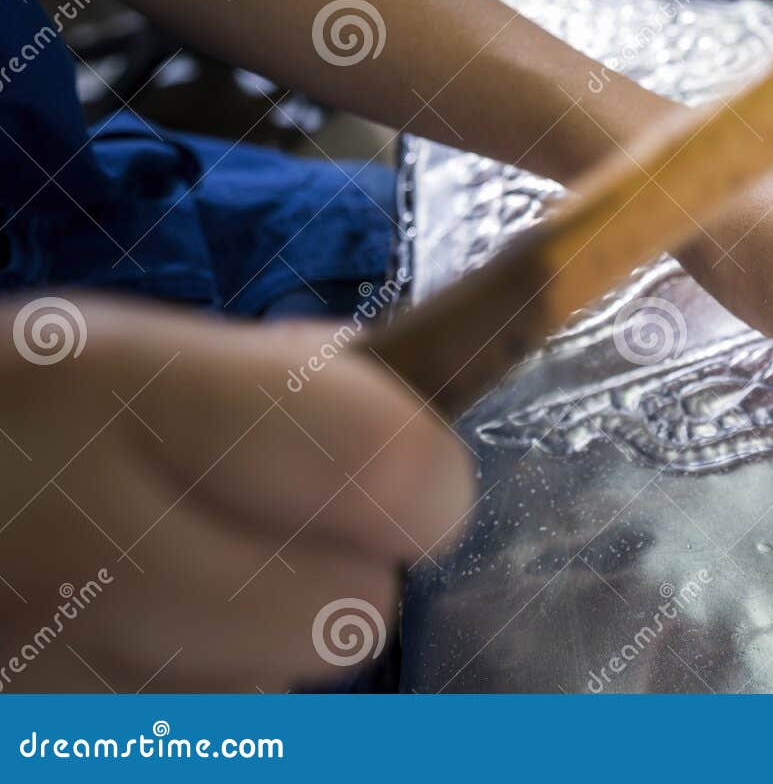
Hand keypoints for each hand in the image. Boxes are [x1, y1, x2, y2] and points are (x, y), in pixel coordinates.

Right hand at [0, 296, 472, 690]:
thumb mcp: (113, 346)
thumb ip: (272, 380)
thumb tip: (414, 444)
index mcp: (113, 386)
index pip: (381, 466)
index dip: (422, 484)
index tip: (405, 484)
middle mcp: (67, 538)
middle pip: (338, 619)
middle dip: (338, 584)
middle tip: (278, 542)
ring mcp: (29, 670)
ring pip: (260, 706)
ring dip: (250, 660)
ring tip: (167, 591)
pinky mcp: (30, 734)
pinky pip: (183, 738)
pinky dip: (179, 706)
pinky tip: (121, 652)